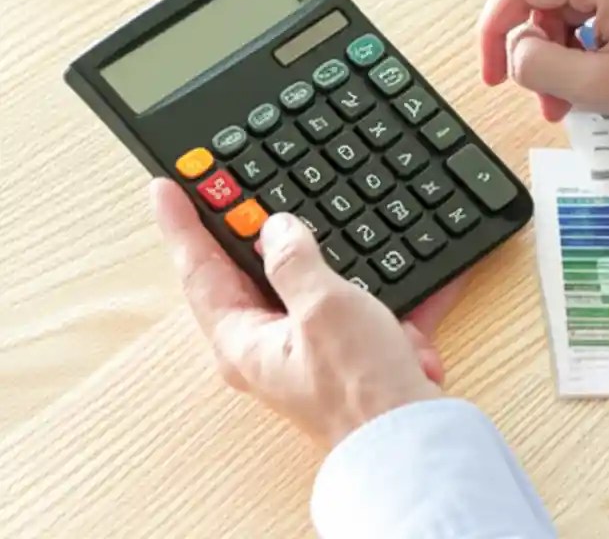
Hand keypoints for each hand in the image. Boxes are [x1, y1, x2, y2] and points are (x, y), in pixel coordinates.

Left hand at [150, 178, 464, 447]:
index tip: (166, 189)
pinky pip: (373, 308)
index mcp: (245, 339)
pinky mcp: (359, 356)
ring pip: (317, 286)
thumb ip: (294, 260)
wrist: (413, 440)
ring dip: (337, 257)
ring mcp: (317, 351)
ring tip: (334, 218)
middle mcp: (273, 348)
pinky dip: (396, 288)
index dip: (184, 224)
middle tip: (236, 185)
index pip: (201, 270)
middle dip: (253, 230)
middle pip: (253, 274)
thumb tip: (277, 228)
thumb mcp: (322, 306)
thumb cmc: (359, 387)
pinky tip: (424, 270)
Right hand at [478, 0, 608, 127]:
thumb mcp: (603, 87)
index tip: (495, 72)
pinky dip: (594, 38)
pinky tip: (604, 73)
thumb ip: (541, 67)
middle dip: (540, 50)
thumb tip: (517, 52)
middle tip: (548, 99)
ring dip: (567, 49)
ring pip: (575, 2)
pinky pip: (604, 0)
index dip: (495, 32)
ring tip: (578, 97)